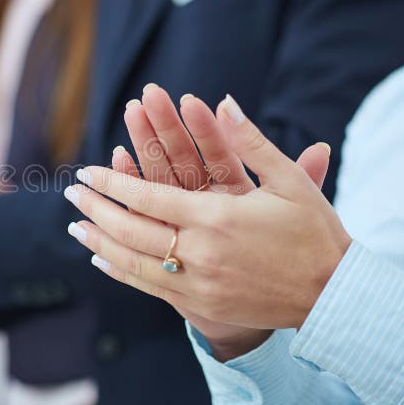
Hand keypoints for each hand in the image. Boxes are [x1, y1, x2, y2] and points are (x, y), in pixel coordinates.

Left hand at [66, 94, 349, 345]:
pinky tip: (103, 260)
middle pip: (131, 229)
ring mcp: (198, 282)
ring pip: (133, 262)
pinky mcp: (201, 304)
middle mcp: (200, 251)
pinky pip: (149, 288)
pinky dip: (122, 272)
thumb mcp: (290, 181)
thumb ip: (251, 141)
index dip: (112, 183)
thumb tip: (223, 100)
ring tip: (74, 228)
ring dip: (100, 242)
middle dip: (96, 210)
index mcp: (218, 216)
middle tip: (70, 195)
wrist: (333, 297)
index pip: (149, 196)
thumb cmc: (315, 233)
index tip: (85, 172)